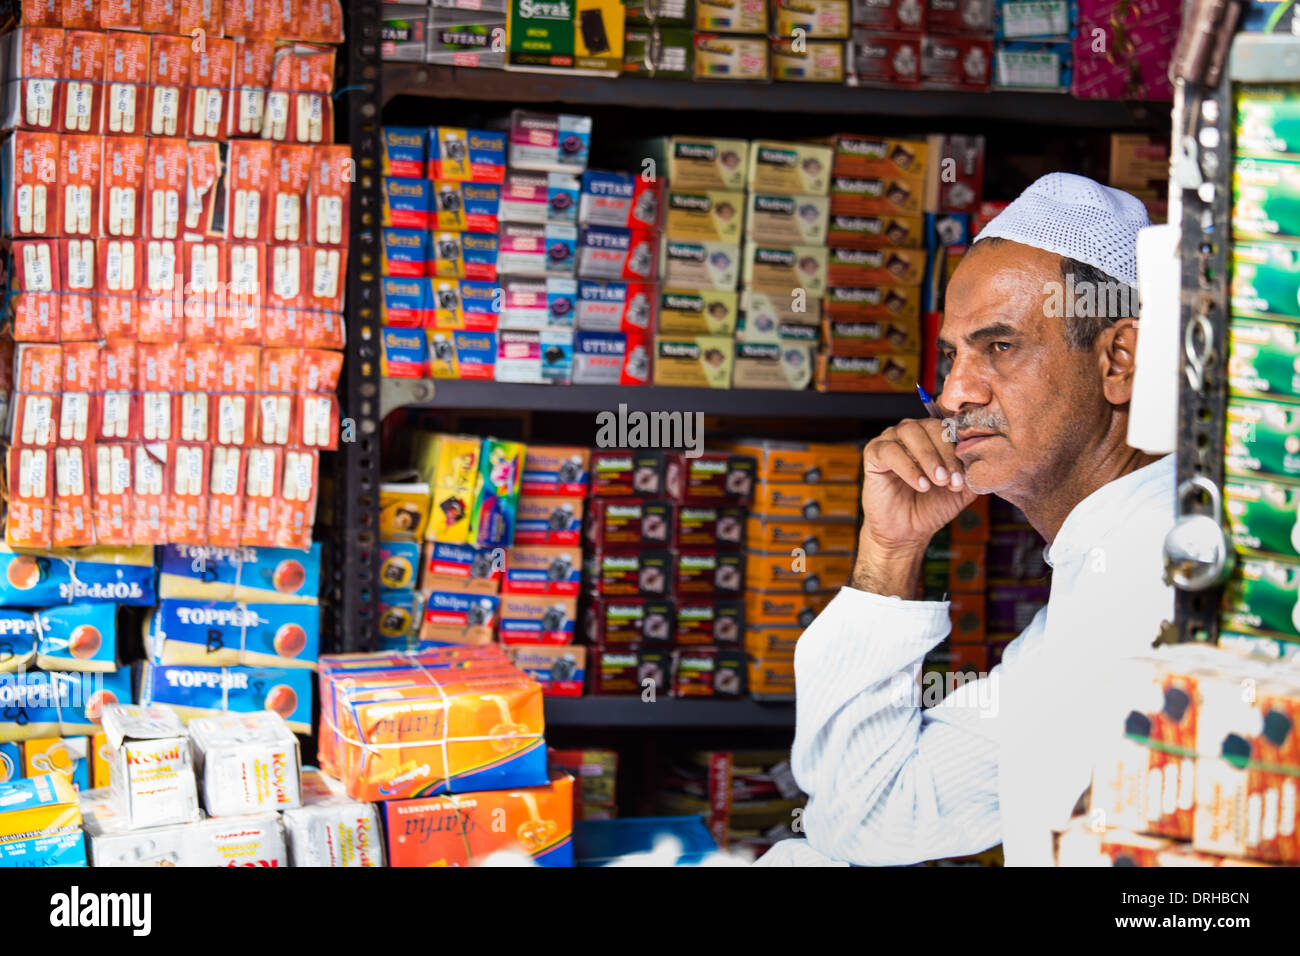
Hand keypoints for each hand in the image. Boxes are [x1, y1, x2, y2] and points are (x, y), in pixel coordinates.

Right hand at [851, 418, 978, 596]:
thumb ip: (976, 471)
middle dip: (944, 453)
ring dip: (927, 457)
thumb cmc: (933, 507)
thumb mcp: (962, 489)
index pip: (949, 426)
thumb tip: (994, 456)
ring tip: (937, 482)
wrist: (907, 532)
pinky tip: (921, 485)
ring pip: (909, 433)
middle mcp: (912, 432)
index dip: (959, 447)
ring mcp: (890, 440)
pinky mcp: (873, 453)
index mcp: (933, 435)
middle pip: (930, 426)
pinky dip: (908, 467)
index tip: (964, 476)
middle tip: (951, 480)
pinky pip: (889, 451)